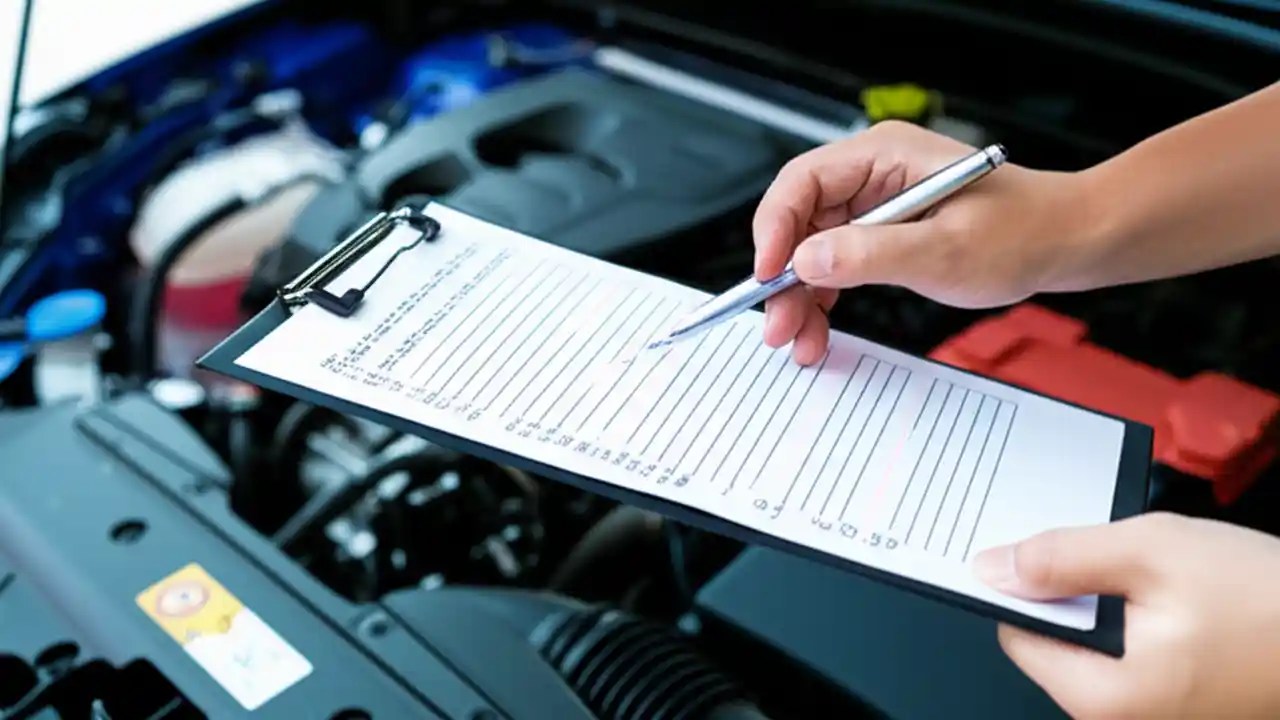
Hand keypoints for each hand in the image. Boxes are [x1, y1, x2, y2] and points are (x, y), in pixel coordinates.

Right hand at [751, 121, 1096, 363]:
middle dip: (783, 276)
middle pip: (801, 221)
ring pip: (813, 249)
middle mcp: (874, 175)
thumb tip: (806, 260)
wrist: (1064, 242)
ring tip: (798, 340)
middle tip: (777, 324)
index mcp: (885, 155)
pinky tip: (819, 330)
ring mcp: (876, 205)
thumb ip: (870, 254)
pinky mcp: (883, 234)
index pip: (804, 182)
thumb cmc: (1022, 232)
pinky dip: (824, 298)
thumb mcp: (944, 250)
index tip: (768, 274)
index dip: (776, 228)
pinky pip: (837, 264)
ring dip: (800, 296)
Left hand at [973, 512, 1279, 718]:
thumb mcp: (1154, 552)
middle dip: (1072, 589)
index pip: (1016, 634)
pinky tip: (1173, 596)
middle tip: (1117, 553)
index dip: (1025, 584)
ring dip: (1108, 600)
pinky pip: (1129, 655)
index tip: (1043, 549)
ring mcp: (1149, 714)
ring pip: (1093, 643)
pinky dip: (1138, 619)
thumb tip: (993, 568)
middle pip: (1054, 640)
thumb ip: (1063, 558)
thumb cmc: (1268, 599)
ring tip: (1156, 574)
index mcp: (1101, 698)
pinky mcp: (1175, 701)